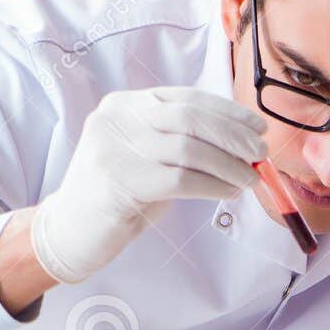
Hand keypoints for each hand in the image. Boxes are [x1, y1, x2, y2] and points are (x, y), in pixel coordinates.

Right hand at [30, 87, 266, 283]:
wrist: (69, 230)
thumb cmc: (118, 195)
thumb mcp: (147, 156)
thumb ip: (183, 143)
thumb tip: (240, 145)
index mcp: (125, 105)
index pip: (186, 98)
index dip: (227, 112)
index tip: (257, 128)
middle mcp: (118, 118)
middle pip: (191, 118)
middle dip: (233, 136)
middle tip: (260, 154)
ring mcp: (116, 148)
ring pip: (190, 149)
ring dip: (229, 165)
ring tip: (250, 179)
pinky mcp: (121, 181)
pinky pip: (182, 180)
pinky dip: (214, 185)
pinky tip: (230, 192)